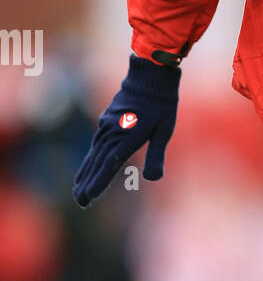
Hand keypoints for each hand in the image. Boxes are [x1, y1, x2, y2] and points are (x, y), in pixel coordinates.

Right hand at [73, 54, 180, 207]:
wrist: (149, 77)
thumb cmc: (161, 105)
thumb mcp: (164, 131)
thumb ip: (157, 155)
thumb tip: (153, 178)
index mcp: (126, 138)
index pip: (108, 166)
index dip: (98, 183)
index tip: (88, 198)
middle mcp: (112, 133)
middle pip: (97, 163)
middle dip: (88, 184)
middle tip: (80, 202)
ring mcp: (107, 126)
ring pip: (94, 154)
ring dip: (86, 172)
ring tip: (79, 189)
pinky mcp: (106, 121)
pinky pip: (96, 144)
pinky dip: (90, 158)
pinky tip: (88, 166)